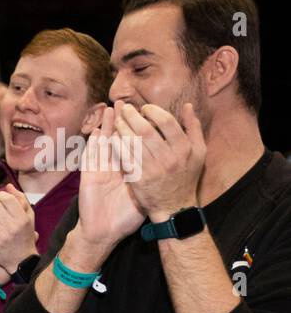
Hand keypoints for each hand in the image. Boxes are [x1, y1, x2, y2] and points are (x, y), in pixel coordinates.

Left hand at [0, 185, 37, 273]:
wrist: (22, 259)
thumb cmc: (25, 234)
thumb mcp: (29, 216)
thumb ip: (20, 199)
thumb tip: (8, 186)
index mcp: (23, 218)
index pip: (6, 198)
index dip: (1, 196)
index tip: (2, 201)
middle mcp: (12, 226)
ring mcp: (1, 236)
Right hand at [77, 102, 145, 249]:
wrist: (104, 233)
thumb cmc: (124, 217)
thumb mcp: (141, 195)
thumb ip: (149, 180)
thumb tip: (166, 165)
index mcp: (126, 171)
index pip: (131, 146)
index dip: (135, 130)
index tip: (141, 114)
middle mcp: (112, 168)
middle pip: (116, 140)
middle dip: (121, 122)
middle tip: (125, 105)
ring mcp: (99, 172)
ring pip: (102, 144)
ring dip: (106, 127)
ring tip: (111, 110)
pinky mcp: (88, 178)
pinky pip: (91, 157)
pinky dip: (93, 144)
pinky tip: (96, 131)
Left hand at [118, 102, 206, 221]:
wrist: (175, 206)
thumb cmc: (186, 176)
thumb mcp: (198, 152)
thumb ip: (193, 128)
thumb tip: (188, 106)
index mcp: (185, 148)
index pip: (167, 122)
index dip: (154, 111)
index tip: (145, 108)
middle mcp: (169, 158)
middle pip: (147, 131)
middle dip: (133, 116)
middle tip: (125, 109)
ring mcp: (153, 169)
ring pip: (134, 143)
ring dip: (122, 128)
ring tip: (117, 120)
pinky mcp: (139, 179)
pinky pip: (125, 158)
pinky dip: (118, 146)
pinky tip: (112, 138)